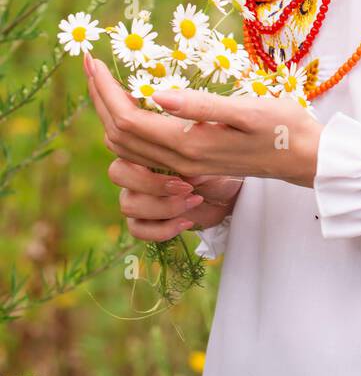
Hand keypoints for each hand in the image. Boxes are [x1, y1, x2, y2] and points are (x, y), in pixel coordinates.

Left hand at [82, 52, 322, 188]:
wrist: (305, 158)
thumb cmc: (283, 127)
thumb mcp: (248, 110)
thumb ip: (201, 106)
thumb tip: (159, 95)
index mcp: (187, 145)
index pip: (127, 119)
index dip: (104, 90)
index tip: (93, 60)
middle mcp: (178, 160)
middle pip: (118, 134)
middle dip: (99, 98)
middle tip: (90, 63)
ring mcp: (184, 165)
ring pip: (127, 145)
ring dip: (110, 111)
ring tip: (106, 80)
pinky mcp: (192, 162)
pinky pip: (144, 148)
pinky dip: (127, 124)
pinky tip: (135, 103)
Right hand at [106, 156, 242, 240]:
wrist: (227, 196)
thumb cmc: (217, 170)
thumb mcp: (212, 162)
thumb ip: (195, 164)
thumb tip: (186, 178)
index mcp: (149, 148)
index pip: (127, 146)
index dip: (151, 159)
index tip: (184, 171)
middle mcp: (138, 169)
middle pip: (117, 173)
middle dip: (151, 183)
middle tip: (186, 188)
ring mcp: (139, 195)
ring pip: (127, 204)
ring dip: (163, 207)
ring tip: (194, 202)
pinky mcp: (146, 219)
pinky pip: (137, 229)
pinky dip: (161, 230)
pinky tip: (186, 222)